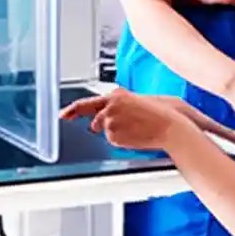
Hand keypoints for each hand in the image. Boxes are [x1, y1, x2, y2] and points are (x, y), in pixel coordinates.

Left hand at [59, 88, 187, 150]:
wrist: (170, 126)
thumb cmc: (161, 113)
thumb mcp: (139, 100)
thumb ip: (121, 103)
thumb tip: (107, 110)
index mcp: (117, 95)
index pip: (88, 102)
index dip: (73, 108)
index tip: (64, 113)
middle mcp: (110, 106)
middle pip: (87, 113)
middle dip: (74, 114)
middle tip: (66, 117)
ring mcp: (110, 121)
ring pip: (103, 129)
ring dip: (114, 130)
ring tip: (134, 127)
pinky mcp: (113, 136)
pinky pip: (113, 140)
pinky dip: (121, 139)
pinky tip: (135, 134)